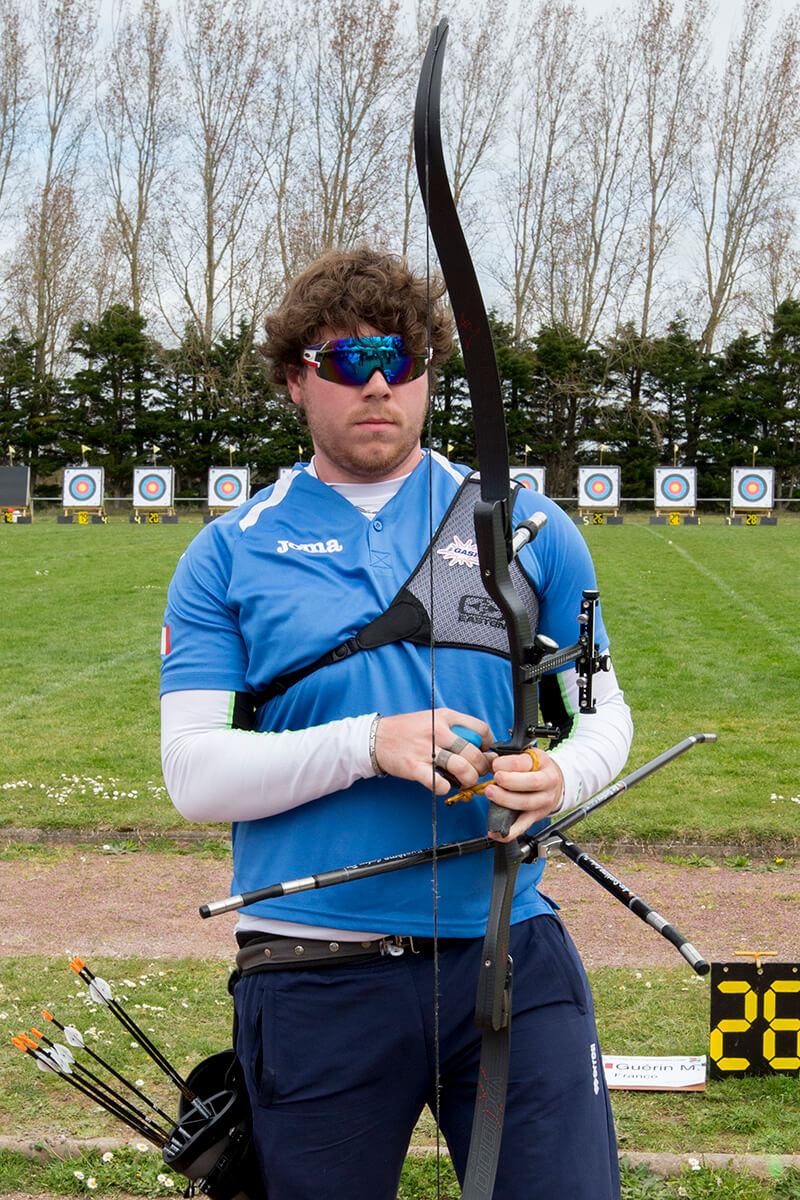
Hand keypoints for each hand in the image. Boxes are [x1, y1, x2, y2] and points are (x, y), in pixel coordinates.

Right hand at [373, 708, 492, 794]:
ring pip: (462, 768)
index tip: (485, 752)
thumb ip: (455, 728)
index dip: (488, 745)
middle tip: (478, 772)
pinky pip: (438, 783)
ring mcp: (426, 749)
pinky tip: (444, 785)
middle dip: (482, 768)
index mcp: (445, 717)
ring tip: (465, 782)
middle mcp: (438, 731)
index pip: (481, 729)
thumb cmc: (408, 730)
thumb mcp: (433, 718)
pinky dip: (445, 788)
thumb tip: (481, 745)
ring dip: (468, 779)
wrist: (377, 737)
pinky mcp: (414, 767)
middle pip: (474, 753)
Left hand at [484, 748, 563, 841]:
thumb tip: (491, 764)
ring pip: (527, 803)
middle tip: (495, 779)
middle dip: (509, 781)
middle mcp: (548, 781)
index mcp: (543, 762)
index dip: (507, 764)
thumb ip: (513, 758)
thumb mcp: (529, 755)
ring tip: (490, 794)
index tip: (495, 765)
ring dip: (506, 800)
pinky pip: (523, 826)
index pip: (525, 762)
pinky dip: (509, 831)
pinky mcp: (537, 816)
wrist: (555, 782)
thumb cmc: (536, 767)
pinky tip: (495, 831)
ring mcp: (544, 800)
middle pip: (531, 783)